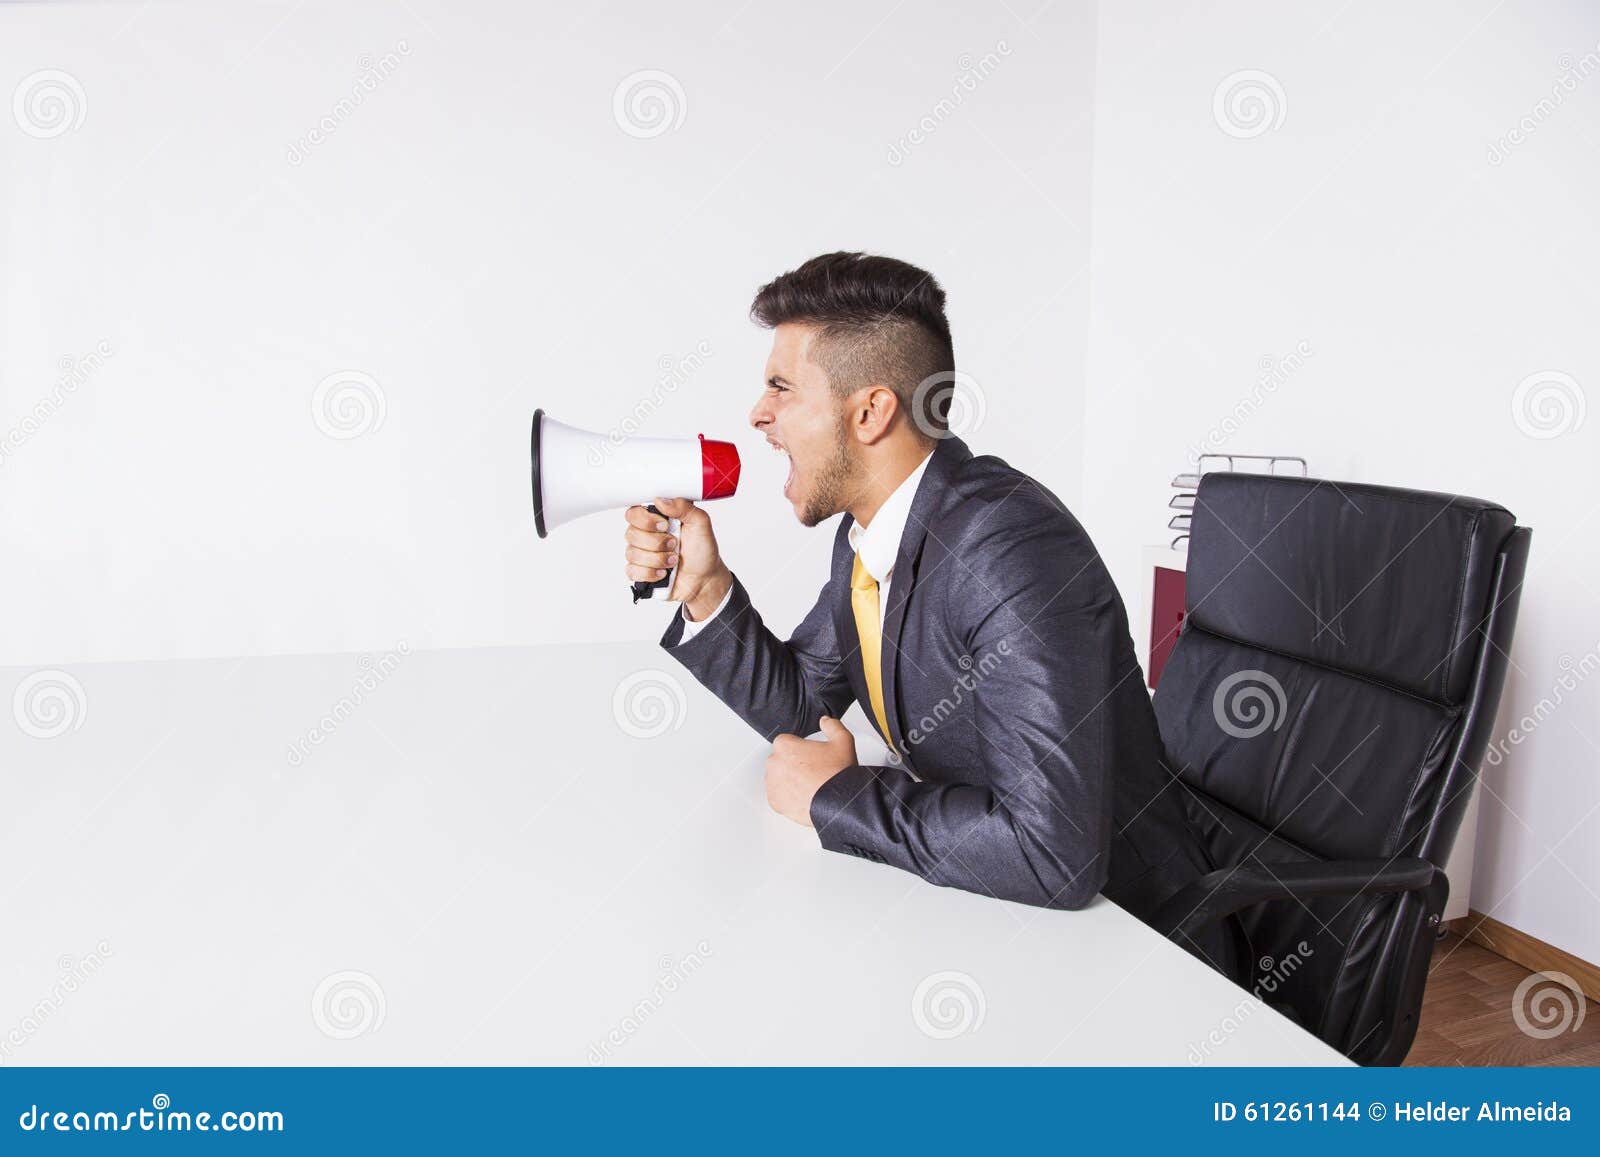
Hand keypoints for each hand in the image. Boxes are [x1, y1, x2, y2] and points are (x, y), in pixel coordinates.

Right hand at [623, 498, 730, 619]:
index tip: (664, 526)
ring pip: (632, 553)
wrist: (705, 578)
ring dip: (657, 559)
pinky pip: (632, 571)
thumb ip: (683, 507)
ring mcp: (642, 554)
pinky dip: (650, 573)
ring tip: (674, 560)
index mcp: (657, 519)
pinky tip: (664, 572)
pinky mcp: (640, 572)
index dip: (646, 520)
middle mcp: (646, 534)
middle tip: (674, 544)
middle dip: (657, 542)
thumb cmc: (702, 550)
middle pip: (631, 533)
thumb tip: (661, 500)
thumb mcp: (700, 523)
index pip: (634, 512)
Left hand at [764, 716, 856, 827]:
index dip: (800, 749)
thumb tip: (825, 721)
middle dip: (793, 765)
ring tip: (809, 785)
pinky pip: (778, 797)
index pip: (786, 743)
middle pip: (781, 761)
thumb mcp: (843, 741)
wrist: (839, 802)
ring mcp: (772, 784)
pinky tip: (804, 795)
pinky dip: (788, 797)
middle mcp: (774, 763)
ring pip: (779, 779)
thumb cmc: (837, 774)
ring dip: (789, 781)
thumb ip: (832, 725)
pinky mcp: (774, 802)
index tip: (810, 757)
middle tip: (812, 772)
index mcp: (784, 745)